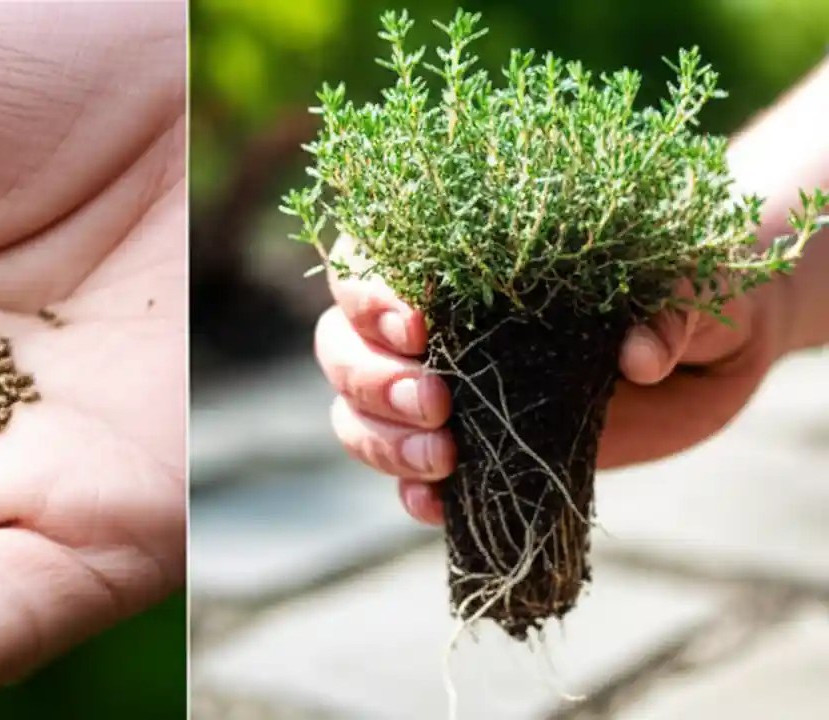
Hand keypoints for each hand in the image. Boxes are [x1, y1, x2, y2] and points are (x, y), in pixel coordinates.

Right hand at [314, 238, 790, 525]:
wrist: (706, 352)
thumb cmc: (680, 287)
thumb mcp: (682, 283)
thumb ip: (666, 307)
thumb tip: (639, 357)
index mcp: (454, 254)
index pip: (368, 261)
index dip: (372, 294)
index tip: (420, 325)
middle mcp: (427, 320)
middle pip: (341, 343)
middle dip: (373, 376)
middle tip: (437, 402)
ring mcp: (435, 388)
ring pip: (354, 410)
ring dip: (381, 438)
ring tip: (444, 459)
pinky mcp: (461, 448)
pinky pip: (400, 473)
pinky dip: (407, 491)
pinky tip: (437, 504)